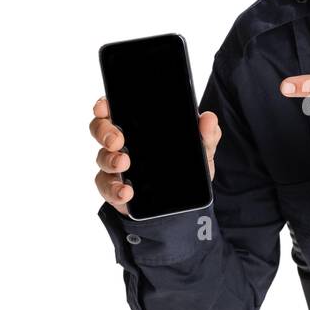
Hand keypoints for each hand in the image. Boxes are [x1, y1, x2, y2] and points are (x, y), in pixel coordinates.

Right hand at [91, 96, 220, 214]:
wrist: (182, 203)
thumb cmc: (184, 168)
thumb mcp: (200, 151)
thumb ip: (206, 135)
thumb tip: (209, 118)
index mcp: (137, 126)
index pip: (113, 109)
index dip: (104, 105)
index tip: (105, 106)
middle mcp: (120, 143)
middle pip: (100, 130)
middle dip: (104, 132)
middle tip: (117, 140)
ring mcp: (114, 166)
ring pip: (101, 158)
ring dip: (110, 160)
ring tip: (123, 163)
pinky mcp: (114, 188)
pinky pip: (107, 187)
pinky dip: (115, 189)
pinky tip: (126, 192)